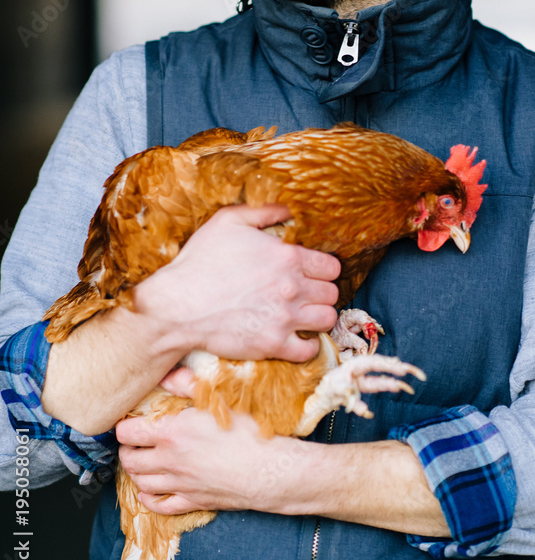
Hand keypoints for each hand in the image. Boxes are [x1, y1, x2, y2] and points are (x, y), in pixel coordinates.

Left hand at [116, 395, 299, 515]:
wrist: (270, 470)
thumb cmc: (247, 432)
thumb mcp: (218, 399)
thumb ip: (187, 384)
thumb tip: (166, 374)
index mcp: (170, 433)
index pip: (127, 433)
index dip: (124, 425)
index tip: (131, 420)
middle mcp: (168, 462)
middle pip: (129, 459)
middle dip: (127, 449)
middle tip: (134, 440)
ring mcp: (179, 485)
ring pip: (141, 482)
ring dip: (136, 472)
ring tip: (142, 461)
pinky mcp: (192, 502)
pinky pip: (159, 506)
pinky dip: (150, 498)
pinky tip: (151, 490)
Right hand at [132, 203, 339, 361]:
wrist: (177, 305)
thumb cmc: (201, 260)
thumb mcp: (229, 221)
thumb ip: (265, 212)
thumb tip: (290, 209)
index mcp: (287, 257)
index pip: (332, 267)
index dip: (324, 269)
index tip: (312, 273)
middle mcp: (292, 288)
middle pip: (332, 293)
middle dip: (322, 292)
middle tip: (306, 293)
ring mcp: (284, 318)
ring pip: (327, 319)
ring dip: (319, 316)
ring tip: (304, 314)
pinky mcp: (273, 345)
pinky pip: (309, 350)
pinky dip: (307, 345)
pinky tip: (296, 337)